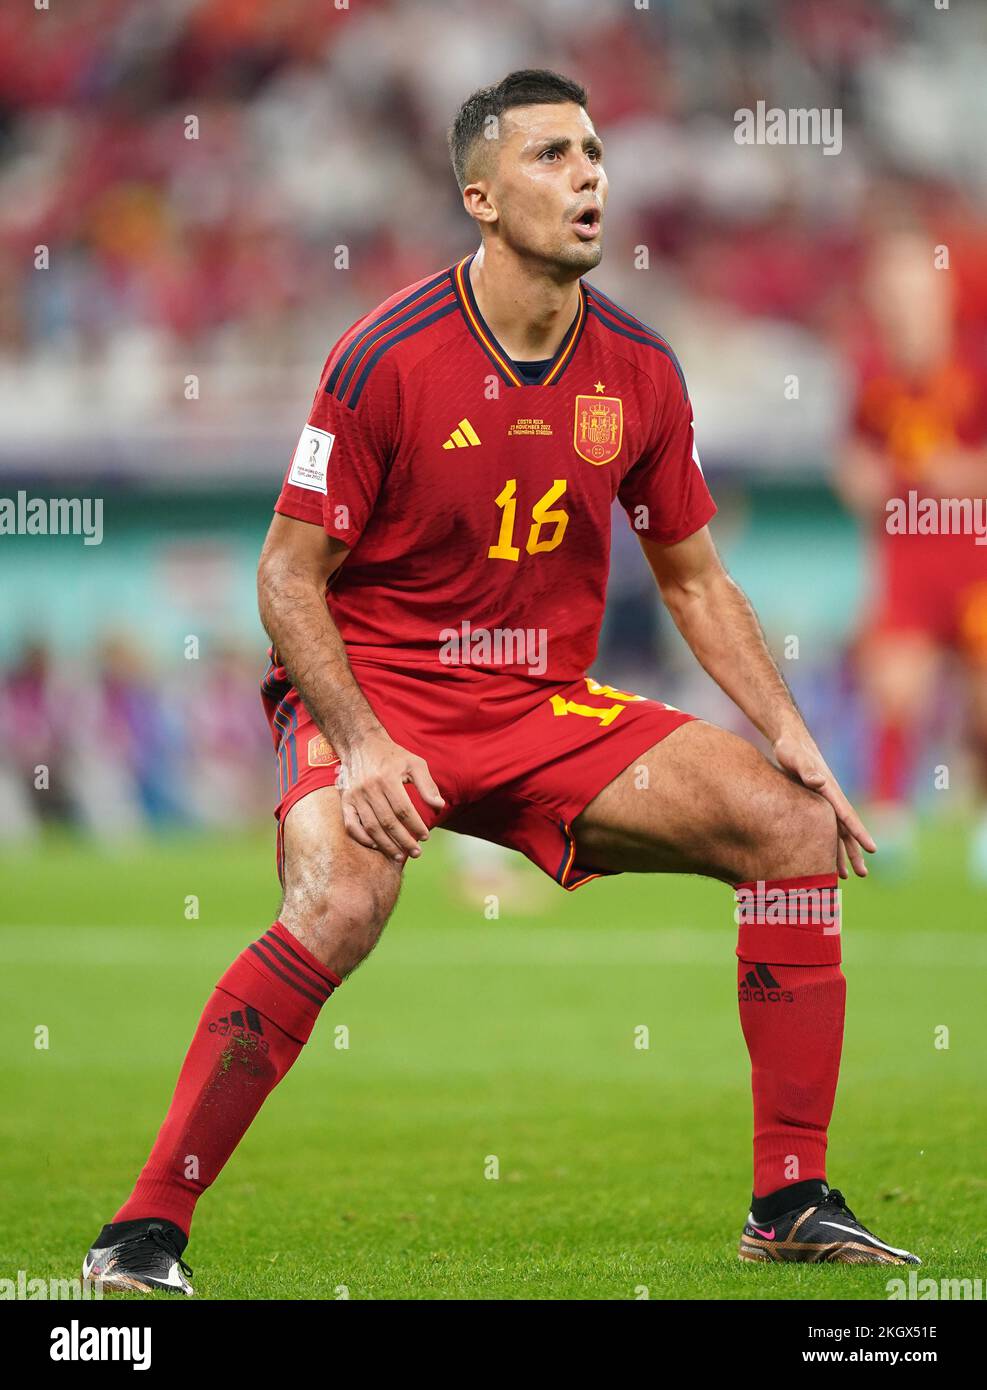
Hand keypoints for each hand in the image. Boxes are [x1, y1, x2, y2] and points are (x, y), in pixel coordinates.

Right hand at [337, 732, 444, 863]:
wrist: (362, 744)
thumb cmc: (393, 756)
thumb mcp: (415, 763)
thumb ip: (427, 785)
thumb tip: (439, 806)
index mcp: (387, 778)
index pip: (404, 810)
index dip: (416, 826)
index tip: (425, 837)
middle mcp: (369, 788)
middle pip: (388, 822)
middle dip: (404, 841)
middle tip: (417, 852)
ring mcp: (355, 795)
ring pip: (371, 827)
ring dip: (386, 844)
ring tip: (400, 856)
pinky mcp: (345, 800)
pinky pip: (351, 825)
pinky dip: (362, 838)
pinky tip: (377, 845)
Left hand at [772, 728, 875, 878]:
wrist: (790, 741)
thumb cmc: (791, 749)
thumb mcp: (795, 757)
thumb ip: (807, 769)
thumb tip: (819, 781)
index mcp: (829, 791)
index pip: (847, 816)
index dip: (859, 833)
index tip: (872, 849)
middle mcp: (831, 799)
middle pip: (845, 830)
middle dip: (854, 852)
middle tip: (862, 874)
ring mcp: (823, 804)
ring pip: (836, 834)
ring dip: (842, 854)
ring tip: (849, 876)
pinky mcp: (813, 805)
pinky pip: (823, 831)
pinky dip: (826, 846)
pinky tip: (825, 861)